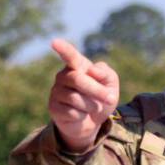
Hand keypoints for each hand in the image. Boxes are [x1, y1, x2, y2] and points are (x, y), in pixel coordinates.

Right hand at [48, 38, 120, 153]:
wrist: (93, 122)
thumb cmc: (101, 98)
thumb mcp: (111, 85)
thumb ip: (106, 74)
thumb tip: (92, 70)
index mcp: (77, 66)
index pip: (70, 56)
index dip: (63, 49)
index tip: (54, 43)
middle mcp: (63, 76)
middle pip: (78, 79)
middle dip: (97, 91)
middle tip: (111, 99)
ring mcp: (56, 91)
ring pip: (75, 98)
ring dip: (92, 105)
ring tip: (93, 107)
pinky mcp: (53, 108)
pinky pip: (71, 112)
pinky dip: (82, 116)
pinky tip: (81, 115)